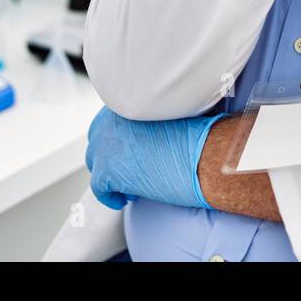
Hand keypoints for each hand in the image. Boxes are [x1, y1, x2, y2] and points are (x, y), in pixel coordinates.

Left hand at [86, 107, 224, 209]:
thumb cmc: (199, 134)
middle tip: (129, 168)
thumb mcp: (171, 113)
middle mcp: (111, 120)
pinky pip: (99, 188)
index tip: (132, 150)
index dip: (119, 138)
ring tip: (131, 185)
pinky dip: (111, 196)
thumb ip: (151, 117)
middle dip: (110, 154)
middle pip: (97, 139)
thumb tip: (146, 136)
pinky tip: (127, 198)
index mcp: (127, 102)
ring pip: (96, 162)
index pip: (110, 120)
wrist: (205, 154)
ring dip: (111, 173)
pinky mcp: (107, 170)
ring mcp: (106, 145)